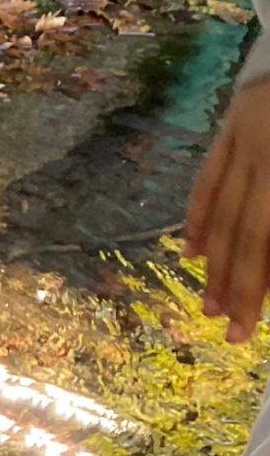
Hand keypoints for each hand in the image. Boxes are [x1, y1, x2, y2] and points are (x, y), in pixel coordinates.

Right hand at [186, 73, 269, 340]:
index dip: (262, 281)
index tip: (254, 324)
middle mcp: (268, 155)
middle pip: (249, 231)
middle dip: (239, 286)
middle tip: (229, 333)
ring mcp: (246, 138)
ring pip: (226, 209)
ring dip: (216, 262)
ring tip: (208, 305)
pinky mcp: (232, 122)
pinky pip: (211, 176)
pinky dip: (200, 215)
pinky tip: (193, 251)